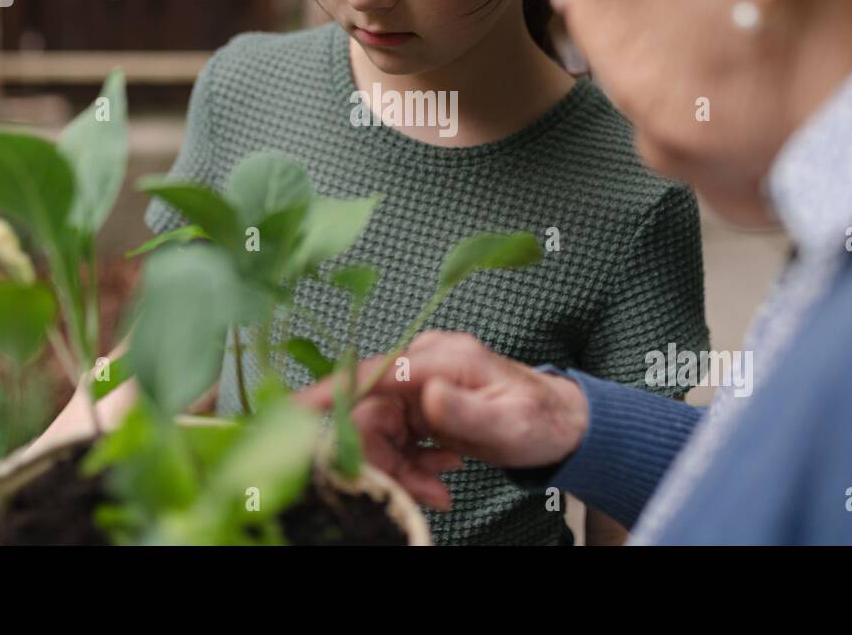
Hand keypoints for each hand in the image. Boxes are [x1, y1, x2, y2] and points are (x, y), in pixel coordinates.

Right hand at [295, 331, 588, 508]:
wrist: (561, 425)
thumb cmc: (540, 418)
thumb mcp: (509, 422)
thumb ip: (465, 409)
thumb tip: (426, 395)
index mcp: (437, 358)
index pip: (369, 373)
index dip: (328, 395)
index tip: (290, 416)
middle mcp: (421, 367)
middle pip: (368, 414)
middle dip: (383, 460)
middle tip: (420, 494)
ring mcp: (418, 389)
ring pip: (379, 434)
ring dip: (401, 470)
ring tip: (439, 492)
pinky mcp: (420, 411)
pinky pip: (395, 443)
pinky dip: (412, 468)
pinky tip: (441, 480)